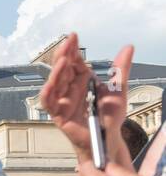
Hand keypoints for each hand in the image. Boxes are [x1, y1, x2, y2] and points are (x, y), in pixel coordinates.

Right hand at [38, 34, 132, 163]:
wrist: (107, 138)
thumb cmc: (111, 117)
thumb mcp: (119, 90)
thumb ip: (121, 69)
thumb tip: (128, 47)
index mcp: (84, 81)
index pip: (75, 62)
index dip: (72, 49)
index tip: (72, 37)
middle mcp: (71, 88)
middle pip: (62, 69)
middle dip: (62, 56)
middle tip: (66, 44)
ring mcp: (63, 100)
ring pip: (54, 83)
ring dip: (56, 72)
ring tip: (62, 61)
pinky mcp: (57, 113)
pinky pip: (47, 102)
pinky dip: (47, 93)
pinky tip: (50, 84)